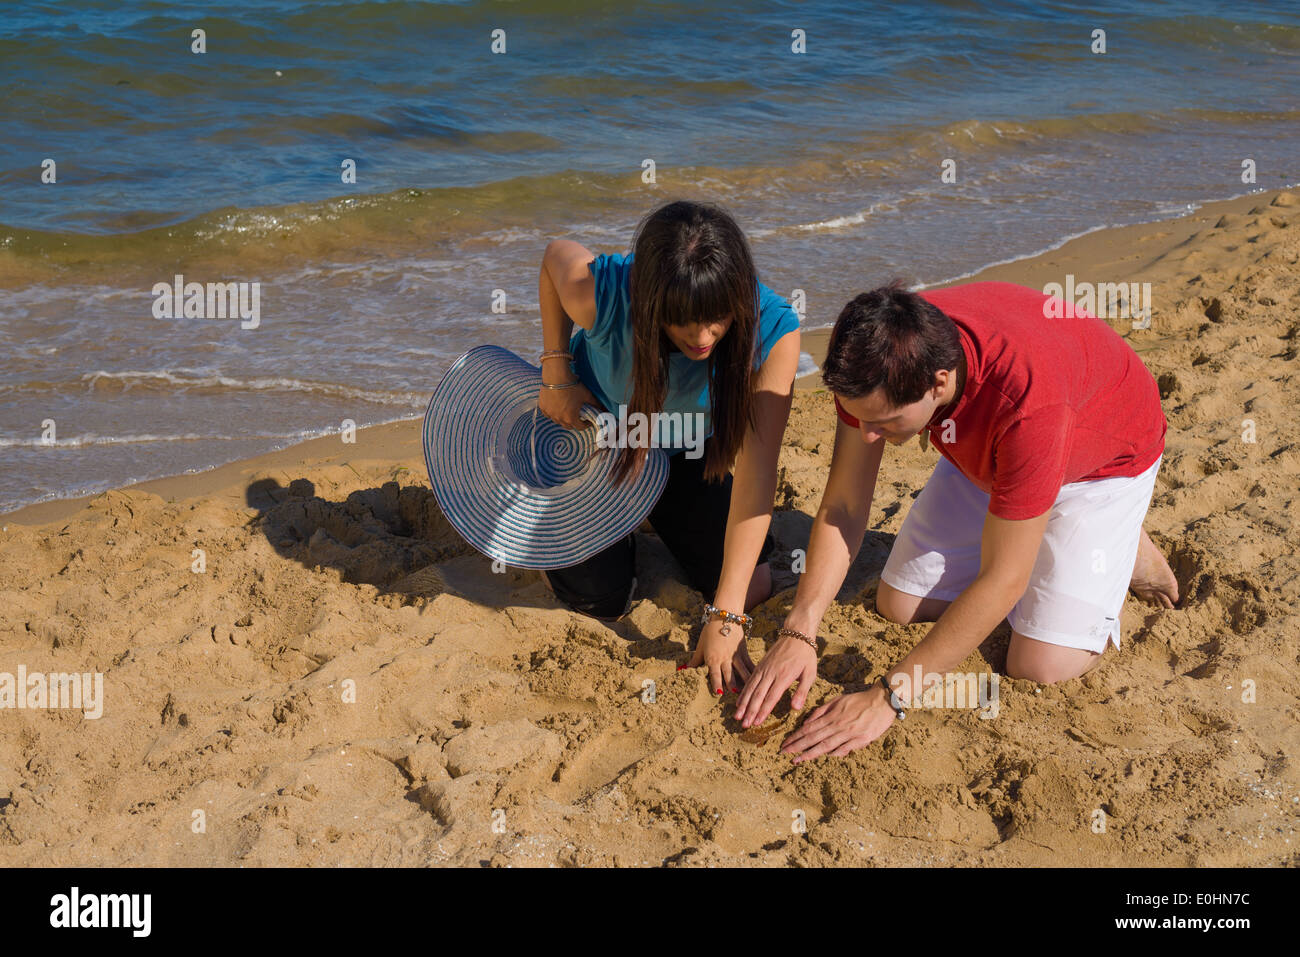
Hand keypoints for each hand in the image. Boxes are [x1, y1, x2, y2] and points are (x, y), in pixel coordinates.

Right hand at [538, 379, 600, 430]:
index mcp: (571, 418)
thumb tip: (604, 409)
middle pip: (568, 426)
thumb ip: (595, 403)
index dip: (586, 425)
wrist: (556, 376)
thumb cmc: (572, 386)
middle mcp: (559, 418)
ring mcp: (550, 413)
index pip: (580, 427)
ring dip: (563, 419)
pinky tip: (555, 408)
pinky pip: (548, 414)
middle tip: (578, 416)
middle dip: (574, 423)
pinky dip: (552, 413)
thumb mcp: (587, 395)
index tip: (588, 421)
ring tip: (566, 411)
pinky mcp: (543, 407)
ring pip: (557, 421)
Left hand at [684, 618, 749, 695]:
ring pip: (742, 670)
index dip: (717, 683)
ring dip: (745, 680)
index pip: (715, 674)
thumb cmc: (710, 631)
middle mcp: (725, 658)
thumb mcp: (700, 646)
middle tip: (736, 695)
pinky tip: (757, 677)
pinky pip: (749, 663)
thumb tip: (683, 670)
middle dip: (732, 684)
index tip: (719, 693)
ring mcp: (735, 655)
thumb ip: (695, 660)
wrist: (724, 617)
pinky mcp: (743, 651)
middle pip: (729, 674)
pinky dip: (753, 671)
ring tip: (749, 688)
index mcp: (713, 658)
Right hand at [734, 632, 816, 727]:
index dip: (763, 711)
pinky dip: (743, 691)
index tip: (756, 723)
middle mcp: (771, 673)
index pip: (771, 697)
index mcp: (784, 676)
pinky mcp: (760, 665)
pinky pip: (749, 680)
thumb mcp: (810, 673)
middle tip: (744, 725)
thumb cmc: (805, 655)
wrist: (796, 634)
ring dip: (743, 703)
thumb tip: (796, 708)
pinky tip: (739, 701)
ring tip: (737, 716)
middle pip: (758, 695)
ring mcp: (764, 669)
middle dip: (750, 711)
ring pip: (751, 688)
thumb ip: (802, 691)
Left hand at [780, 687, 895, 763]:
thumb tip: (807, 721)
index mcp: (832, 715)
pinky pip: (844, 749)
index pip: (809, 728)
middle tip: (785, 753)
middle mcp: (838, 725)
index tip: (785, 744)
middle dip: (798, 747)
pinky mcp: (861, 740)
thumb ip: (821, 711)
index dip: (796, 737)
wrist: (882, 701)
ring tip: (798, 760)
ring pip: (826, 746)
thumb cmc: (859, 700)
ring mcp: (849, 734)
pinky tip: (824, 756)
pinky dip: (833, 753)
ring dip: (810, 754)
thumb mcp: (837, 700)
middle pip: (814, 738)